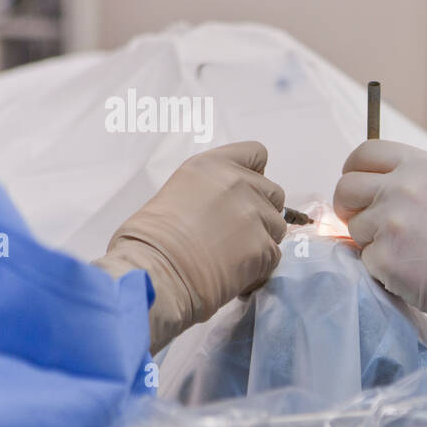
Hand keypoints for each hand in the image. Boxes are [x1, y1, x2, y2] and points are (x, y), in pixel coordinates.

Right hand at [95, 142, 286, 352]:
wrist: (155, 272)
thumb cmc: (149, 238)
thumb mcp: (177, 191)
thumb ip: (211, 190)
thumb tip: (226, 207)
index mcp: (213, 165)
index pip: (257, 153)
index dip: (256, 174)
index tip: (244, 193)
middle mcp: (239, 183)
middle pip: (274, 193)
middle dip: (261, 211)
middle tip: (235, 232)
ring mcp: (255, 215)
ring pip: (278, 226)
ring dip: (262, 239)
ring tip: (231, 255)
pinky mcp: (264, 247)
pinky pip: (273, 255)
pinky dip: (260, 266)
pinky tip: (235, 273)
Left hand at [334, 142, 426, 307]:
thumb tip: (395, 175)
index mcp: (424, 166)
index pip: (365, 154)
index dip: (356, 171)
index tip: (361, 188)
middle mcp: (403, 188)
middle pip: (346, 188)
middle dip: (351, 206)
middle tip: (368, 222)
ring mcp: (391, 223)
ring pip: (355, 227)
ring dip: (374, 241)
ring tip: (409, 252)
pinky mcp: (385, 258)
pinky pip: (367, 260)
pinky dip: (385, 269)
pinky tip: (414, 272)